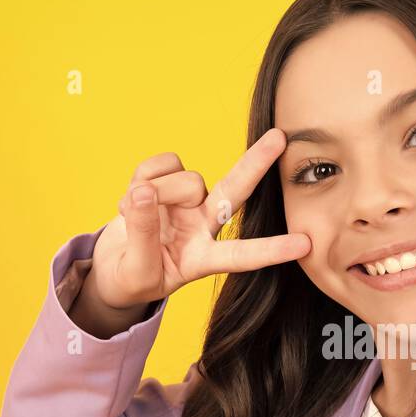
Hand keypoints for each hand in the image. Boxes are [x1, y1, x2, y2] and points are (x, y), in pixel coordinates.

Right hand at [90, 128, 311, 308]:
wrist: (109, 266)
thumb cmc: (132, 278)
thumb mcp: (136, 272)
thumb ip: (142, 235)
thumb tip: (143, 193)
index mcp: (204, 259)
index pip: (242, 255)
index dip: (272, 250)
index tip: (305, 245)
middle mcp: (203, 225)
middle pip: (235, 190)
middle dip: (256, 163)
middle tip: (280, 138)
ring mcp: (186, 201)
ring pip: (185, 180)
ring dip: (155, 193)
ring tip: (133, 215)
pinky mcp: (166, 180)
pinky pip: (161, 164)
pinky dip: (142, 176)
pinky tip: (132, 199)